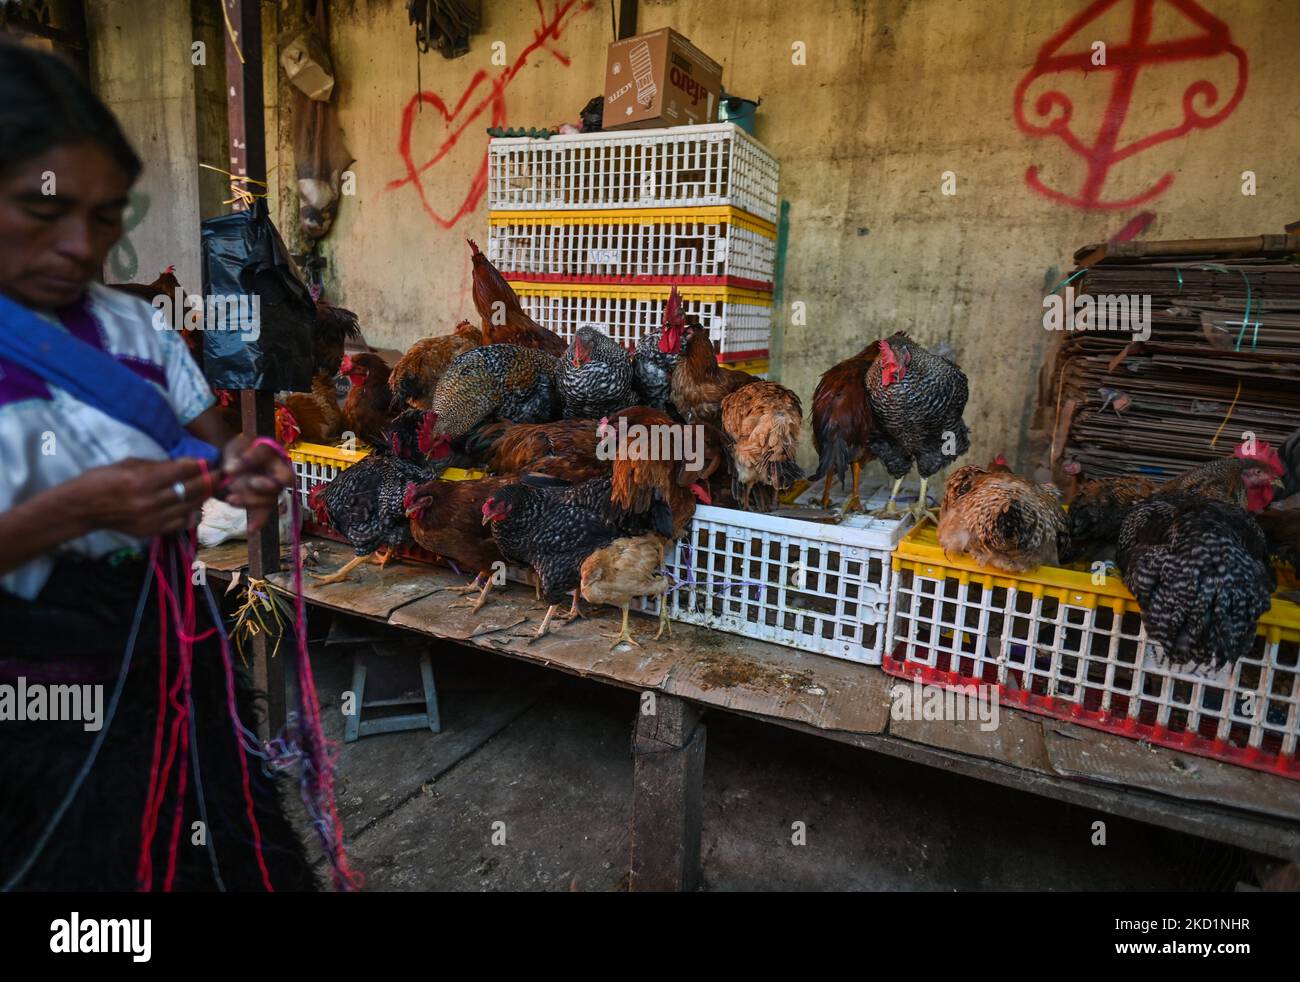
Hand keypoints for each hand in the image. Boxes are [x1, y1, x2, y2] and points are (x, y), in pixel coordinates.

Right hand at [70, 458, 211, 537]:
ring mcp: (151, 519)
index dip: (199, 466)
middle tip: (221, 475)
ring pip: (188, 508)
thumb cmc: (104, 479)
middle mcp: (149, 501)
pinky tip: (196, 507)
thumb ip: (159, 465)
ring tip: (211, 489)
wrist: (83, 507)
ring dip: (203, 498)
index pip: (182, 471)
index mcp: (142, 480)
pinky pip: (179, 524)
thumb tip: (188, 463)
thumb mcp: (130, 464)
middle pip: (190, 490)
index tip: (209, 462)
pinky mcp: (150, 531)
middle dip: (209, 481)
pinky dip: (190, 515)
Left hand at [220, 435, 293, 533]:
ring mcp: (273, 489)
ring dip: (251, 501)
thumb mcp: (233, 449)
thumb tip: (229, 470)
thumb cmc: (237, 453)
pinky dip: (259, 520)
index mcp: (270, 452)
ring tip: (230, 500)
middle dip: (265, 485)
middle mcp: (278, 471)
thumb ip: (232, 458)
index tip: (230, 468)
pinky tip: (251, 528)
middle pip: (279, 481)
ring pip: (270, 499)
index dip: (250, 460)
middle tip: (251, 484)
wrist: (234, 464)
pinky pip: (265, 512)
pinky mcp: (266, 502)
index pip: (265, 453)